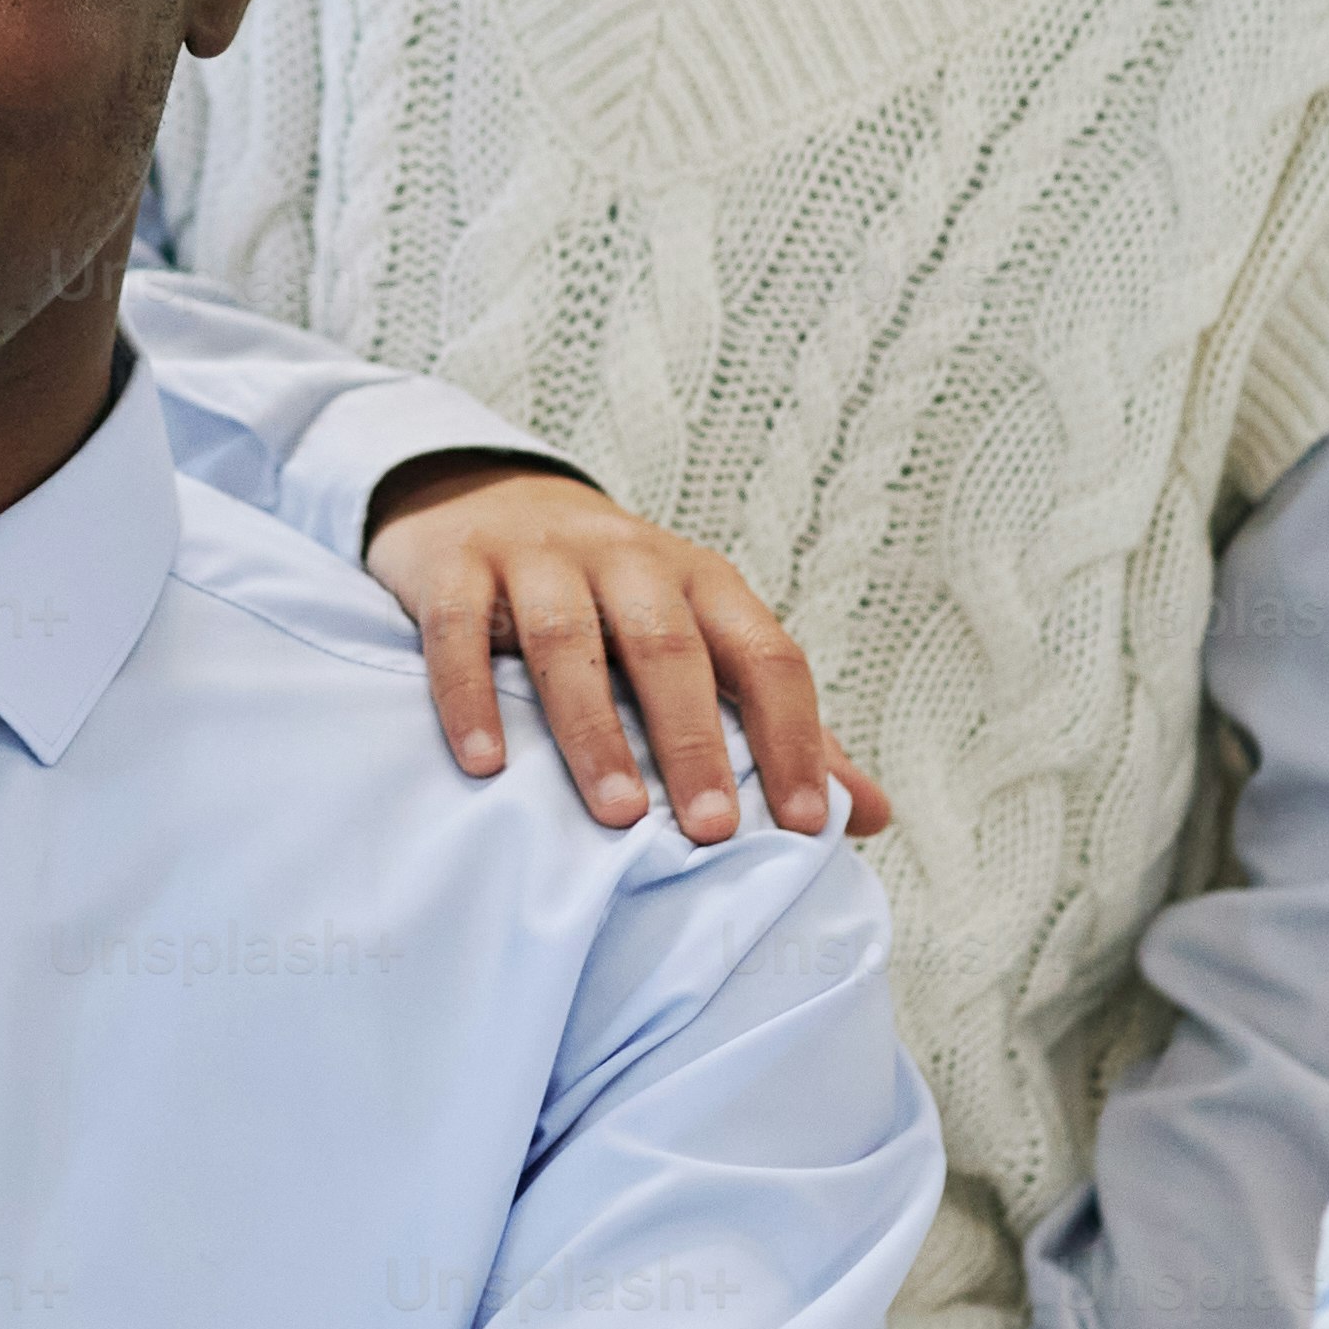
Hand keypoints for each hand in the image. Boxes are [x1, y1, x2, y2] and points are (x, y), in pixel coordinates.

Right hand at [362, 457, 890, 841]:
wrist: (484, 498)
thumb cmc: (607, 597)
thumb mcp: (695, 637)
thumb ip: (772, 724)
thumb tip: (869, 814)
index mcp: (700, 581)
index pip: (764, 654)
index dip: (793, 737)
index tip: (805, 826)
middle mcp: (627, 558)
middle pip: (668, 645)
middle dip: (694, 741)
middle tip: (714, 830)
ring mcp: (538, 557)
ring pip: (568, 639)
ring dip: (593, 729)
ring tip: (616, 814)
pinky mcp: (458, 565)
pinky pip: (462, 629)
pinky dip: (472, 696)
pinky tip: (486, 764)